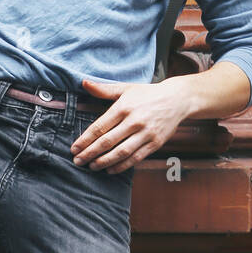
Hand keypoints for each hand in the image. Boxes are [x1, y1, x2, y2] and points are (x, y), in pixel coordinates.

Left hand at [70, 76, 193, 172]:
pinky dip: (122, 166)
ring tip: (92, 166)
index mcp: (124, 107)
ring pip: (121, 152)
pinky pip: (136, 158)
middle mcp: (134, 121)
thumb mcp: (126, 88)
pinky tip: (110, 169)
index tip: (74, 149)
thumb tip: (83, 83)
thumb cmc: (148, 94)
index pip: (99, 127)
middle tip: (78, 161)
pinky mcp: (155, 143)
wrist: (177, 99)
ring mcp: (146, 133)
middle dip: (90, 153)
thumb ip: (104, 89)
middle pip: (107, 142)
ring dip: (104, 162)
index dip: (85, 140)